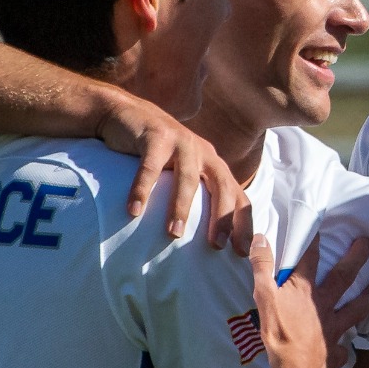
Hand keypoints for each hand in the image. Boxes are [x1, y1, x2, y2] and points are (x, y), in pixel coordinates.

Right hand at [96, 92, 251, 252]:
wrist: (126, 114)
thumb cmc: (155, 154)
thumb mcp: (181, 173)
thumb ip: (195, 196)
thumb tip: (201, 243)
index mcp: (214, 165)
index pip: (238, 196)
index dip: (243, 223)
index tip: (242, 253)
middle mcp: (203, 153)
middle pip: (222, 186)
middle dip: (222, 217)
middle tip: (217, 246)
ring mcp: (181, 142)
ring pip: (187, 178)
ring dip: (181, 207)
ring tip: (174, 234)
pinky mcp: (155, 136)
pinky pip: (149, 167)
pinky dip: (142, 190)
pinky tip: (134, 211)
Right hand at [250, 234, 368, 367]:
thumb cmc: (278, 333)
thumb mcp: (264, 297)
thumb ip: (262, 267)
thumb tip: (261, 238)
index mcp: (305, 290)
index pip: (310, 258)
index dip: (314, 240)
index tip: (322, 225)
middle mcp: (324, 304)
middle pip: (343, 277)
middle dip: (355, 258)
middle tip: (368, 243)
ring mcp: (333, 326)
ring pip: (355, 308)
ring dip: (366, 296)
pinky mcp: (334, 348)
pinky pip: (342, 347)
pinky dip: (344, 346)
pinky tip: (346, 346)